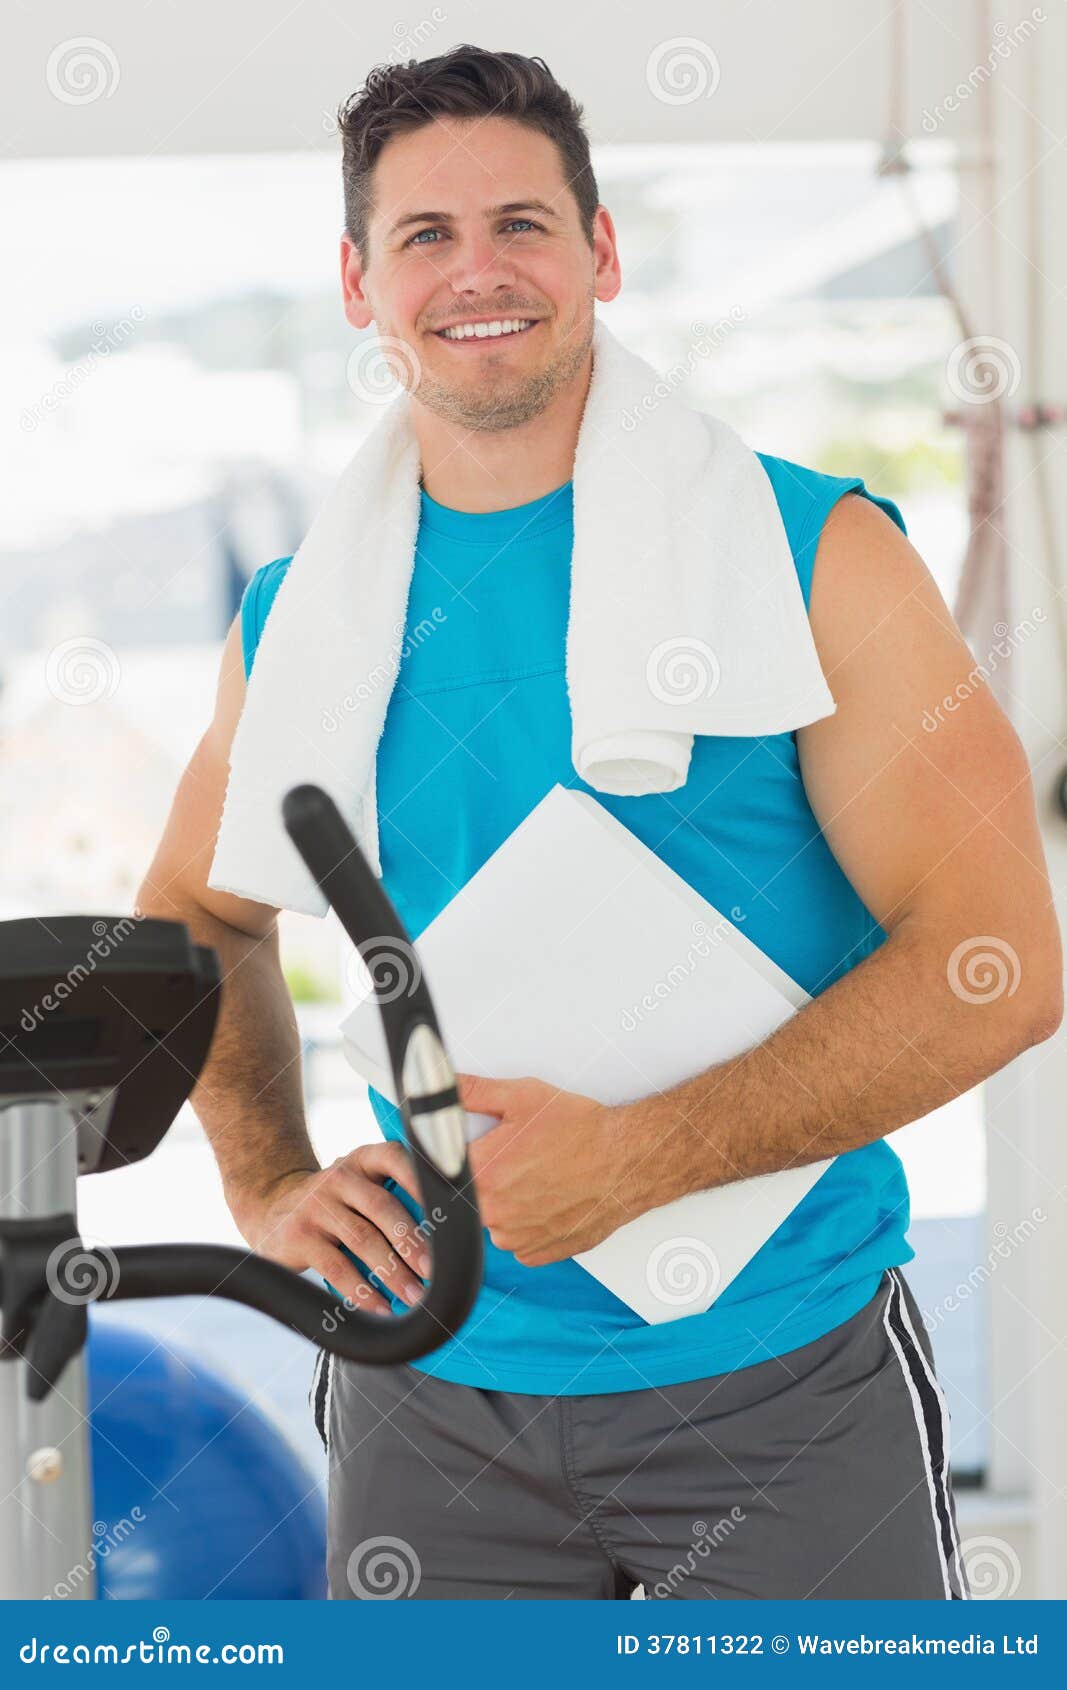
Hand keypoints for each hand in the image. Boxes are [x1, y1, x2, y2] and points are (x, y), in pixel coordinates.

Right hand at [233, 1142, 431, 1314]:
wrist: (273, 1213)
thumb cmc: (335, 1207)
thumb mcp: (359, 1191)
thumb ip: (393, 1200)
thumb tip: (447, 1242)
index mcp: (362, 1160)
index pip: (396, 1158)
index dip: (422, 1179)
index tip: (446, 1209)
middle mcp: (340, 1176)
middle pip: (383, 1207)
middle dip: (413, 1242)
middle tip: (435, 1273)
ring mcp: (316, 1204)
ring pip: (363, 1239)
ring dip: (393, 1272)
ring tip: (415, 1297)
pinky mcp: (299, 1235)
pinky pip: (336, 1267)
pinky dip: (361, 1291)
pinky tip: (380, 1308)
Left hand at [457, 1072, 633, 1265]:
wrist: (627, 1160)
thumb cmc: (581, 1130)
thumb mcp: (522, 1097)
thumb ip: (473, 1092)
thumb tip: (438, 1089)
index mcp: (482, 1174)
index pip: (438, 1171)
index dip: (446, 1159)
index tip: (456, 1154)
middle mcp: (494, 1213)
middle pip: (464, 1198)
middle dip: (479, 1178)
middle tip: (510, 1158)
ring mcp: (516, 1237)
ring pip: (489, 1221)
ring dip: (502, 1202)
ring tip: (532, 1176)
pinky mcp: (538, 1252)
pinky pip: (516, 1241)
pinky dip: (524, 1223)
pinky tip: (544, 1199)